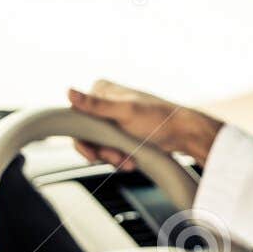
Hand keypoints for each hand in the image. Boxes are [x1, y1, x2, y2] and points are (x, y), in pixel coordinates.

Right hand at [66, 80, 223, 170]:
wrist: (183, 134)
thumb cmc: (159, 119)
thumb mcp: (125, 112)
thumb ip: (96, 105)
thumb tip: (69, 92)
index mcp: (101, 90)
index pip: (76, 118)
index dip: (84, 139)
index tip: (95, 154)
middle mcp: (104, 102)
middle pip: (86, 134)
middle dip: (102, 151)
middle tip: (117, 158)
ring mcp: (112, 118)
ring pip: (98, 144)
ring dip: (111, 157)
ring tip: (128, 160)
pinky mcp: (120, 132)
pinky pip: (109, 149)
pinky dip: (118, 158)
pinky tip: (130, 160)